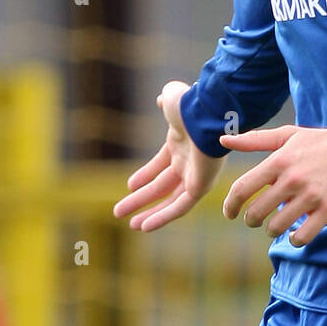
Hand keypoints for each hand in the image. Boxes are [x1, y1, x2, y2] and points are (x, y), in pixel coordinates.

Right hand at [113, 80, 223, 230]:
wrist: (207, 112)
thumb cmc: (190, 105)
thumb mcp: (173, 99)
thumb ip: (167, 101)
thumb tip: (162, 99)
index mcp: (180, 143)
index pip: (160, 165)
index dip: (145, 175)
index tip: (130, 186)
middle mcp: (188, 161)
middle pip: (161, 185)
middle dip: (140, 198)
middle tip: (119, 211)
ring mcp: (195, 174)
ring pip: (170, 200)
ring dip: (149, 212)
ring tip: (130, 225)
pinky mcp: (201, 186)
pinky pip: (181, 207)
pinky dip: (163, 217)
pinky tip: (145, 226)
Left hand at [220, 124, 326, 246]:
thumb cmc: (320, 143)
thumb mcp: (288, 136)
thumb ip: (254, 140)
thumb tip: (222, 141)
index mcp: (279, 160)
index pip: (241, 188)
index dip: (230, 205)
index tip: (230, 213)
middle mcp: (292, 179)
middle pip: (256, 212)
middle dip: (252, 220)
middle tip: (256, 219)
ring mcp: (311, 196)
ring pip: (277, 227)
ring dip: (272, 229)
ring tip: (277, 224)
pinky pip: (302, 236)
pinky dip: (295, 239)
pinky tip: (296, 233)